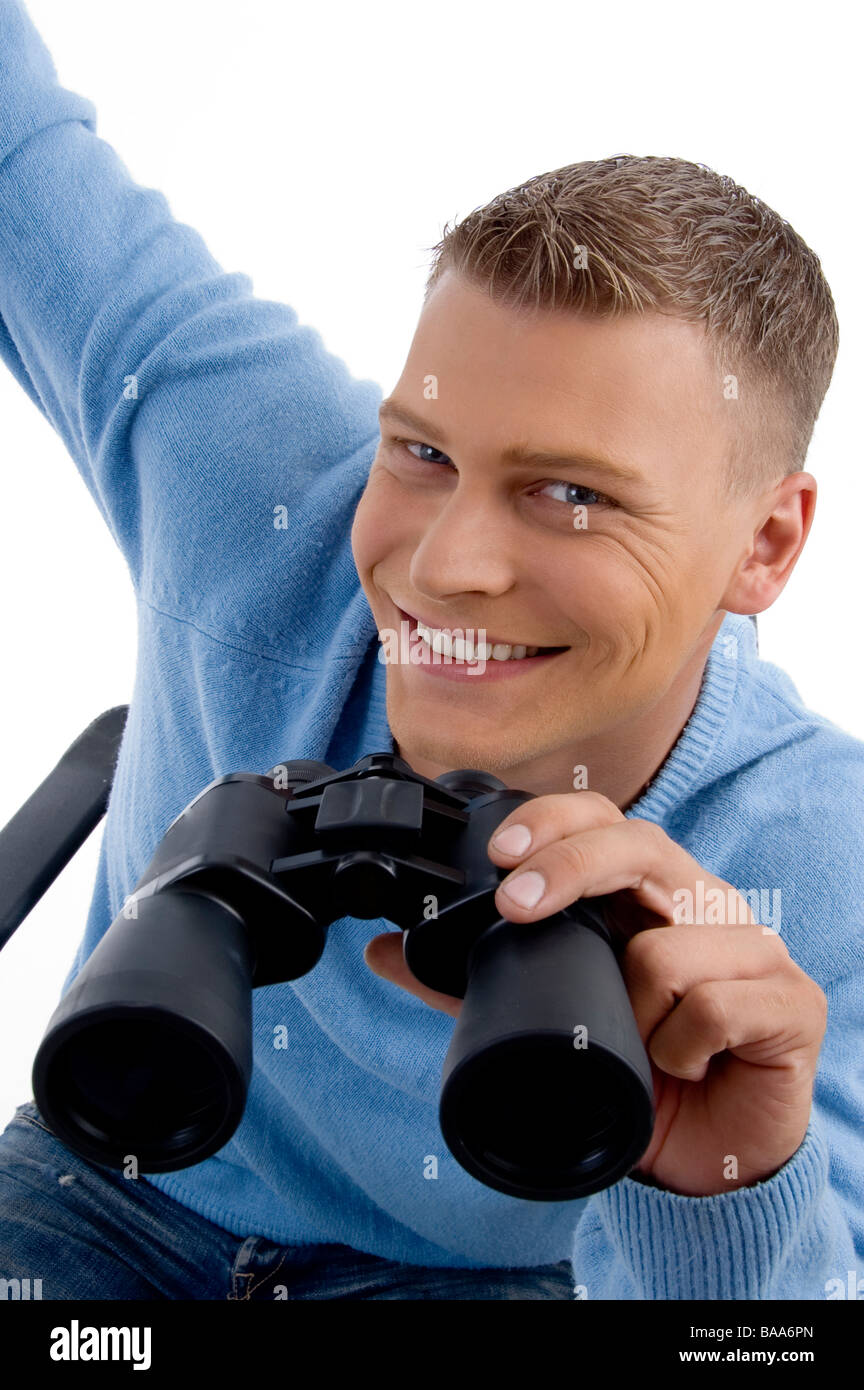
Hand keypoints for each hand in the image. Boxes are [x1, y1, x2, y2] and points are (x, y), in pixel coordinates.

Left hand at [364, 790, 827, 1195]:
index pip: (605, 822)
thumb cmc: (635, 1069)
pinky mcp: (791, 1000)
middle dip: (570, 867)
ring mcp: (754, 947)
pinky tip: (684, 1064)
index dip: (555, 822)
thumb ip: (473, 982)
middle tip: (514, 904)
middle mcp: (702, 904)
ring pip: (673, 944)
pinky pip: (718, 1003)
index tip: (498, 855)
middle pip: (640, 845)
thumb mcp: (547, 1017)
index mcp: (648, 895)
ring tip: (641, 1043)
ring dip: (637, 1005)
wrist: (708, 1158)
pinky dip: (683, 1045)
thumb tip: (383, 951)